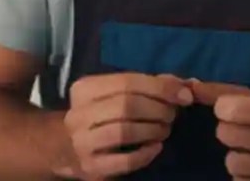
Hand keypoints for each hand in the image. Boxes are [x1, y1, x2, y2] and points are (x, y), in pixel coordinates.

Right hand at [59, 73, 193, 179]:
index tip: (185, 96)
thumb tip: (185, 85)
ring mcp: (82, 142)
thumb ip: (149, 85)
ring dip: (153, 129)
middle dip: (158, 109)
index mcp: (85, 89)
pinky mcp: (90, 167)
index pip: (127, 82)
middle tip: (172, 115)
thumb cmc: (99, 115)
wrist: (64, 147)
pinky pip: (124, 161)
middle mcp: (78, 114)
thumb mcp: (115, 94)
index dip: (161, 87)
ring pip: (124, 132)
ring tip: (164, 130)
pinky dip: (145, 154)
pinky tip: (156, 148)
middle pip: (127, 105)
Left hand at [191, 81, 249, 179]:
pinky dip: (242, 177)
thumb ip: (222, 92)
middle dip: (226, 131)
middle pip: (227, 134)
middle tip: (236, 131)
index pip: (233, 108)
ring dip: (233, 157)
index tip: (226, 109)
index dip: (223, 107)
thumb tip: (190, 86)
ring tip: (244, 151)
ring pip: (232, 163)